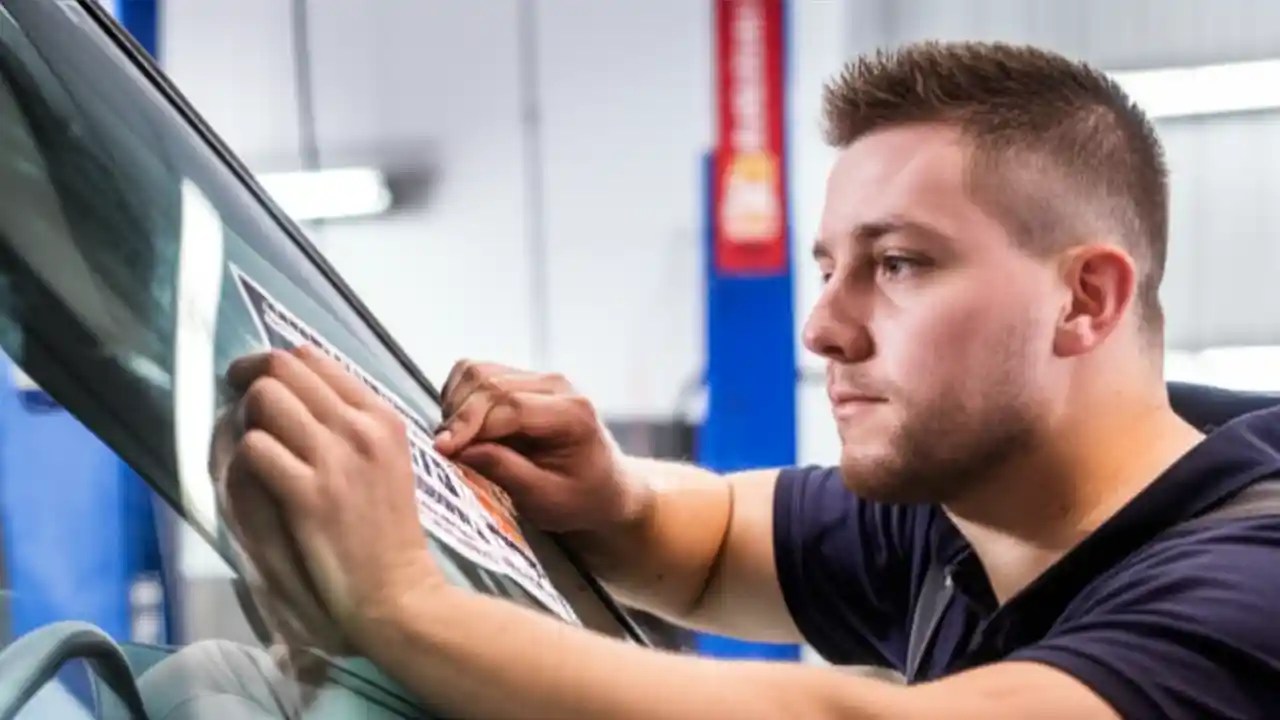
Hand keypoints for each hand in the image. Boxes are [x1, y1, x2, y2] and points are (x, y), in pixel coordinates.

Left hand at [223, 347, 443, 644]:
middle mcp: (360, 428)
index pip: (312, 358)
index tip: (255, 385)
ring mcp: (335, 459)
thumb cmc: (387, 534)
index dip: (272, 366)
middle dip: (248, 382)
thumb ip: (348, 427)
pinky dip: (241, 463)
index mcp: (380, 417)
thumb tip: (289, 396)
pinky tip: (252, 484)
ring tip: (250, 452)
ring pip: (264, 399)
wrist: (397, 594)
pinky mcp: (309, 495)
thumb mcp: (385, 462)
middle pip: (282, 368)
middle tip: (235, 407)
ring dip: (245, 422)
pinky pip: (253, 449)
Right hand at [433, 360, 649, 532]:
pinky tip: (465, 428)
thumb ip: (506, 472)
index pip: (510, 405)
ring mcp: (539, 378)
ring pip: (478, 372)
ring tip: (457, 442)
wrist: (604, 485)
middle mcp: (556, 385)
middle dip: (458, 417)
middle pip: (488, 382)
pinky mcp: (522, 379)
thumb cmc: (581, 498)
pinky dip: (460, 397)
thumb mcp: (547, 500)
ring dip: (456, 405)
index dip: (470, 424)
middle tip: (445, 453)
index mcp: (572, 414)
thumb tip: (460, 451)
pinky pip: (477, 374)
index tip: (443, 451)